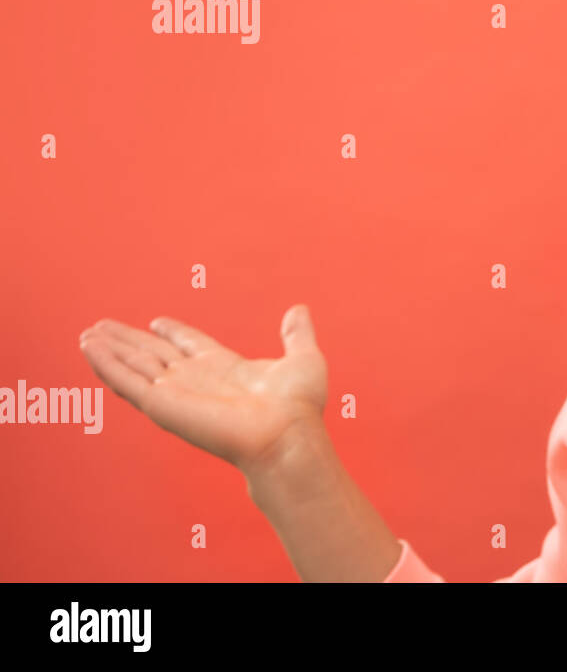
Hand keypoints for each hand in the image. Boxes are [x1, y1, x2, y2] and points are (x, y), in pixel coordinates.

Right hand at [79, 304, 328, 474]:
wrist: (287, 434)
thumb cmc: (298, 407)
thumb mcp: (302, 358)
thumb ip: (296, 334)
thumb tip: (299, 309)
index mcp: (225, 368)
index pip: (190, 345)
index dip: (172, 332)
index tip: (156, 321)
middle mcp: (197, 380)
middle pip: (154, 353)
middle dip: (129, 339)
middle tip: (103, 325)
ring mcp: (177, 392)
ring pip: (135, 365)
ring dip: (110, 350)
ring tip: (87, 334)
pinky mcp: (161, 404)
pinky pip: (126, 380)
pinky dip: (106, 364)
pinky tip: (89, 348)